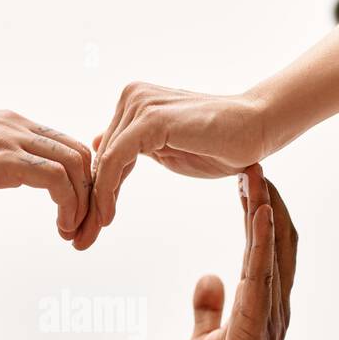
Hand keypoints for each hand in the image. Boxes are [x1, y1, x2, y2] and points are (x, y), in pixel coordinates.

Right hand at [0, 112, 92, 240]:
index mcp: (10, 125)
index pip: (67, 147)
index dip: (82, 182)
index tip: (77, 215)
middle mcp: (16, 126)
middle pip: (80, 154)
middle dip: (92, 195)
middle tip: (85, 230)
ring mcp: (9, 139)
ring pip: (76, 164)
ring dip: (85, 204)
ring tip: (75, 234)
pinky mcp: (1, 160)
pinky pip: (56, 178)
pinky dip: (70, 204)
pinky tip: (62, 227)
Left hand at [75, 84, 267, 249]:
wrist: (258, 129)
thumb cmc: (219, 145)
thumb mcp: (165, 150)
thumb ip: (133, 149)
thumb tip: (99, 146)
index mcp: (134, 103)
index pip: (104, 153)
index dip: (93, 193)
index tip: (85, 228)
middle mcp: (132, 97)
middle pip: (99, 159)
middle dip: (89, 203)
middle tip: (80, 241)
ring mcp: (140, 104)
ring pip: (103, 162)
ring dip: (94, 203)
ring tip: (89, 236)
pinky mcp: (151, 118)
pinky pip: (116, 159)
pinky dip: (108, 190)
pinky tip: (107, 217)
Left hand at [183, 165, 297, 339]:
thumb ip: (209, 311)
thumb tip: (208, 278)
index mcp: (258, 307)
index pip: (263, 249)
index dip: (259, 212)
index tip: (250, 177)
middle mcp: (270, 306)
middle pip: (276, 242)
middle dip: (267, 201)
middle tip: (257, 159)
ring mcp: (267, 317)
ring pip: (271, 252)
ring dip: (265, 212)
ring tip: (258, 174)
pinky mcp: (253, 330)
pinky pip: (259, 276)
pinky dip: (260, 241)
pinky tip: (257, 213)